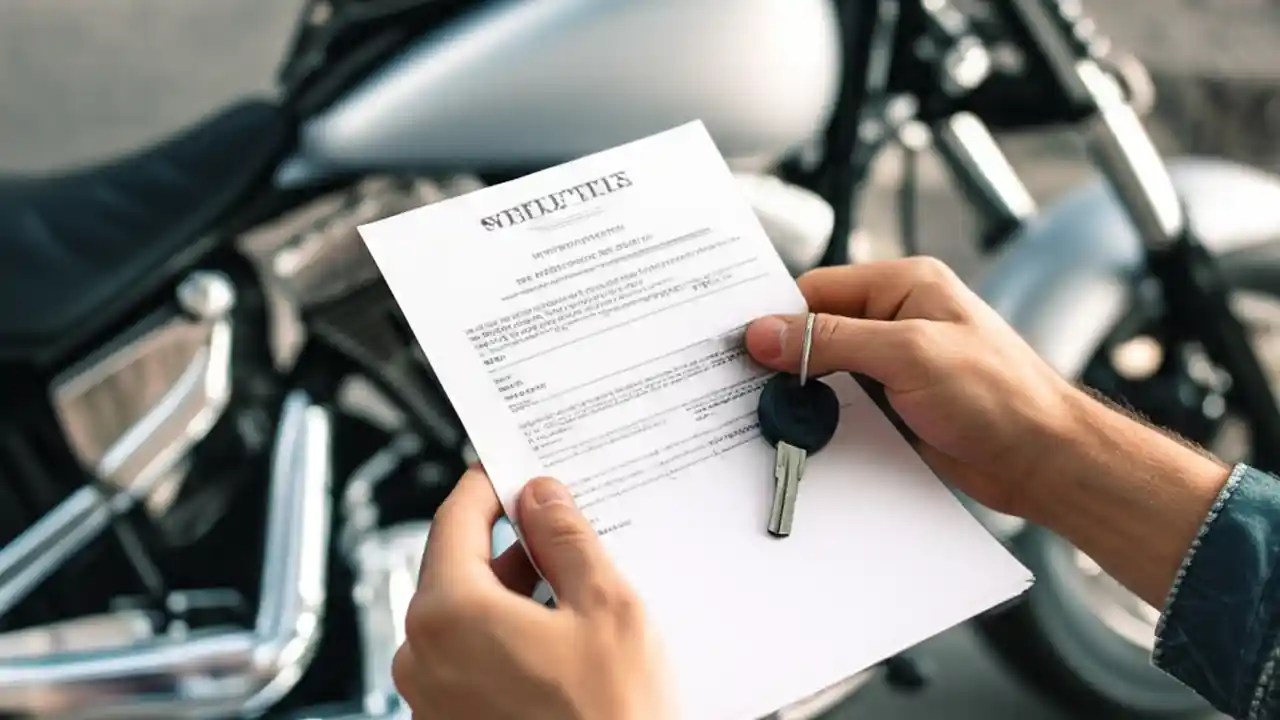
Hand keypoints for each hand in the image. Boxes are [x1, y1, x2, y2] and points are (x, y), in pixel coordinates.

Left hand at [393, 469, 672, 719]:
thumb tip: (542, 496)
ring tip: (573, 592)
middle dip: (510, 544)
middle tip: (560, 529)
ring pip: (465, 615)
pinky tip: (559, 641)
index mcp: (449, 613)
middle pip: (458, 567)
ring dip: (512, 593)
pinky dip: (506, 636)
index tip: (513, 471)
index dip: (489, 486)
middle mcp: (423, 655)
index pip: (455, 517)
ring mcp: (431, 697)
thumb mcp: (605, 609)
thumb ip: (566, 539)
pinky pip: (470, 658)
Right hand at [745, 259, 1227, 604]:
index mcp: (904, 285)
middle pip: (815, 330)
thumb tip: (766, 333)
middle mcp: (897, 319)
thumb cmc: (1002, 395)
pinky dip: (820, 420)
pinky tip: (800, 435)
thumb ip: (831, 341)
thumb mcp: (908, 355)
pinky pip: (842, 406)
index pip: (817, 290)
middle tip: (739, 382)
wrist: (1046, 460)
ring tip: (763, 414)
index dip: (776, 317)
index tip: (738, 345)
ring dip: (800, 394)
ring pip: (824, 372)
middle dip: (782, 358)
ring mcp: (895, 365)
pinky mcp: (896, 406)